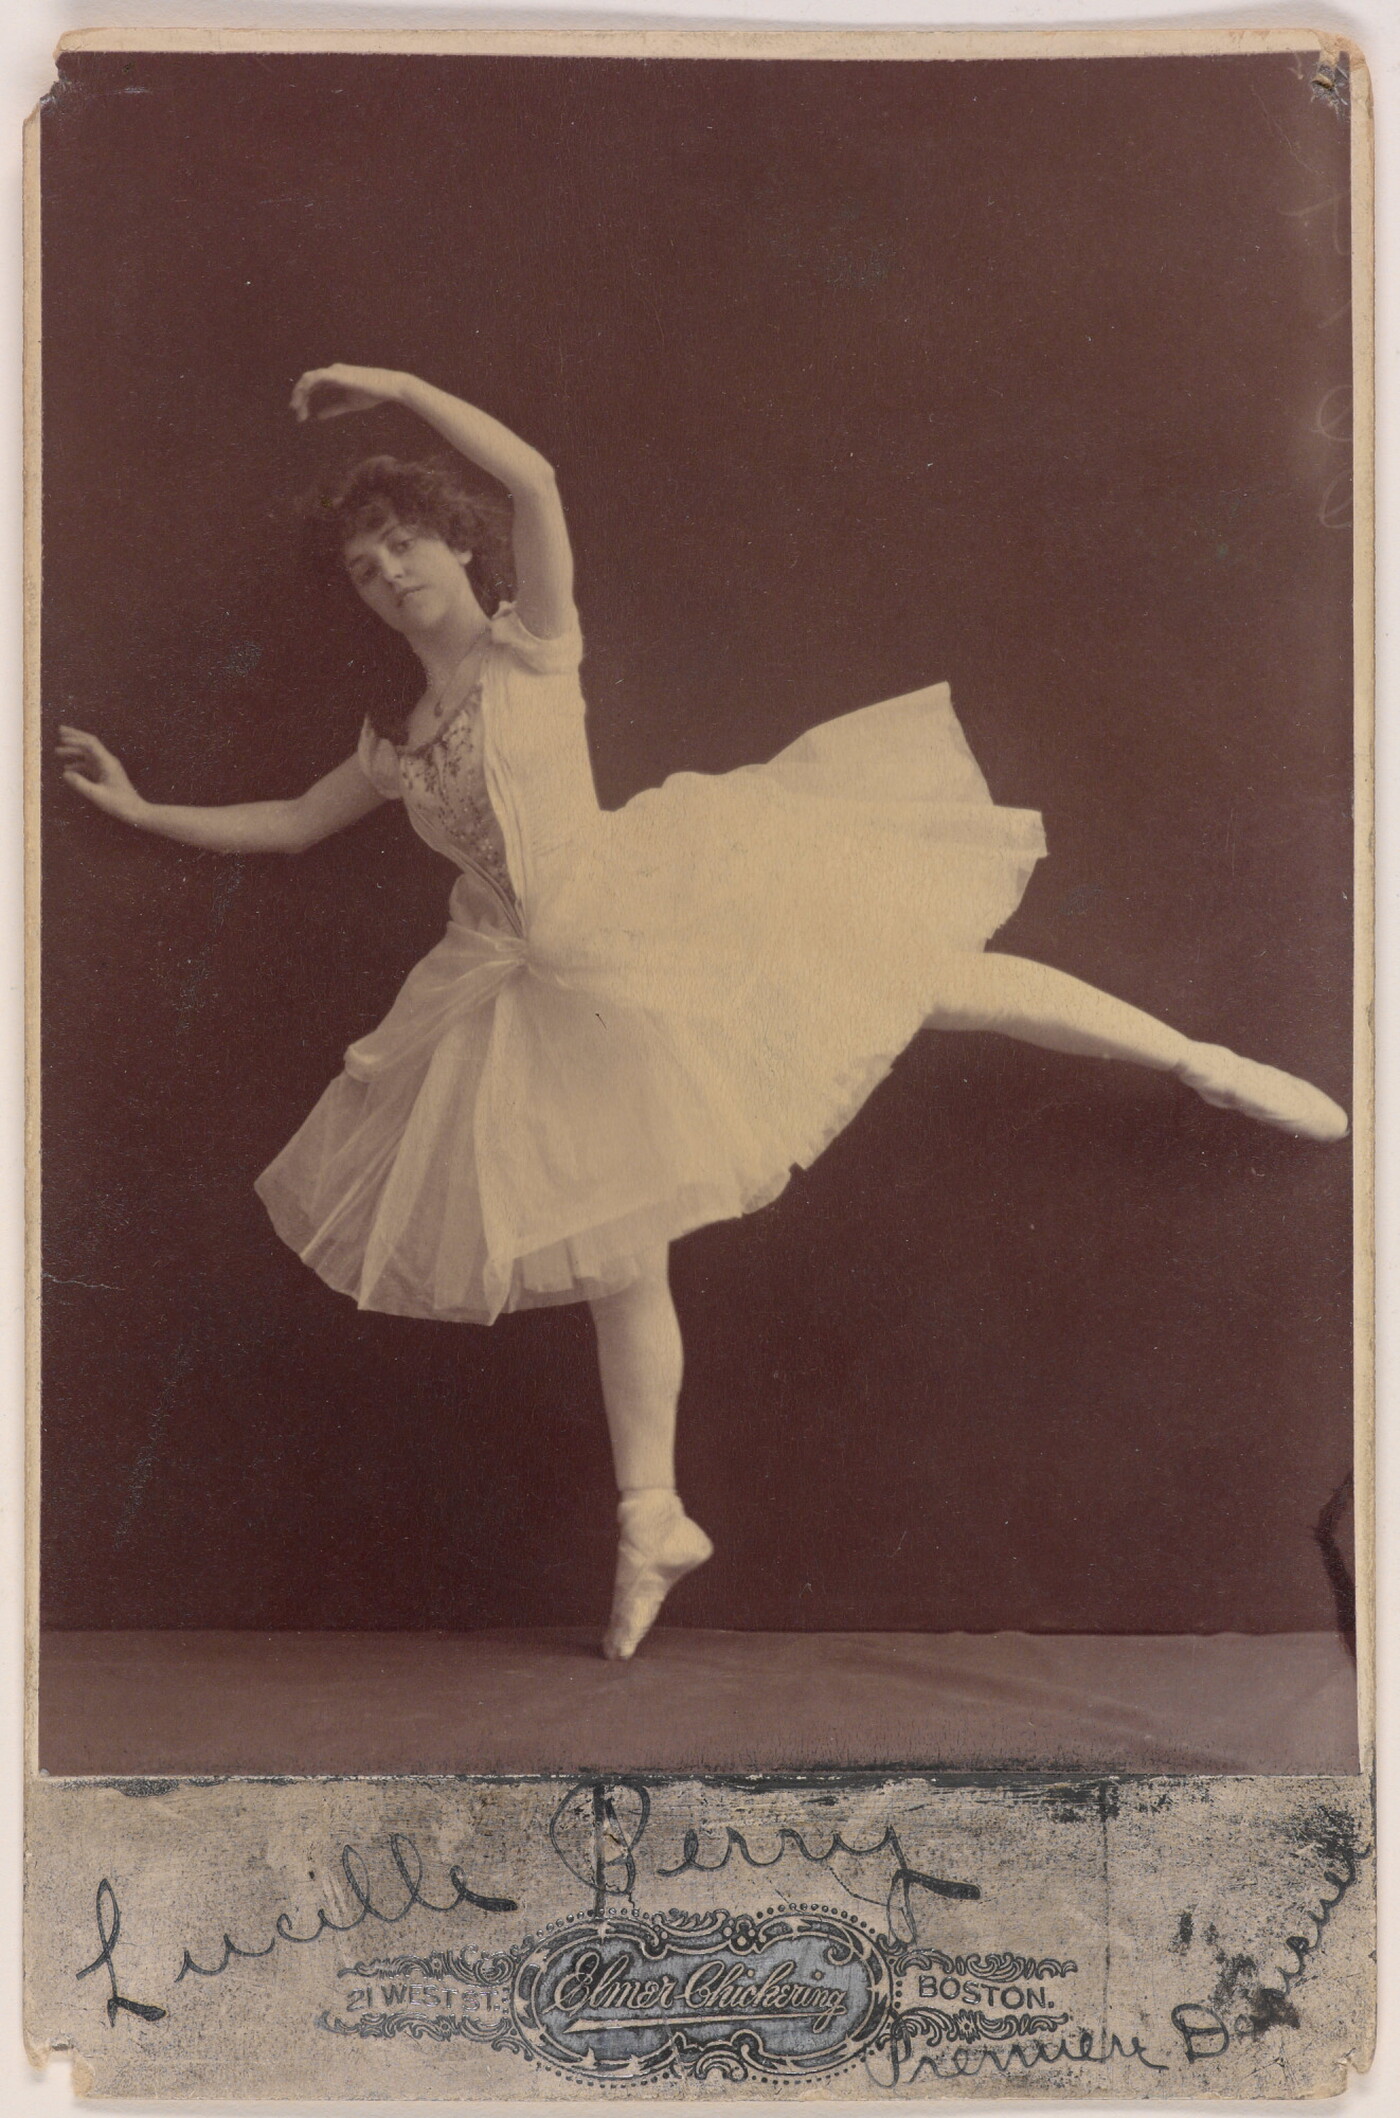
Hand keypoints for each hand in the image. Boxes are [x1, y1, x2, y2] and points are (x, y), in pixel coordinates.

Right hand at [56, 727, 146, 823]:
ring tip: (57, 752)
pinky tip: (67, 768)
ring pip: (88, 754)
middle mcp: (107, 761)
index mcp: (107, 762)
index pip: (90, 744)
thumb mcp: (97, 795)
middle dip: (74, 736)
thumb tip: (64, 773)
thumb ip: (80, 784)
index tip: (61, 739)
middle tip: (59, 731)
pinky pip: (89, 765)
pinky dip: (78, 764)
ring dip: (74, 751)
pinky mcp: (104, 774)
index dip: (76, 739)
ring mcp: (106, 767)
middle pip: (89, 743)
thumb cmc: (118, 803)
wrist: (134, 810)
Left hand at [290, 364, 407, 422]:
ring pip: (308, 379)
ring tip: (297, 409)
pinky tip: (302, 400)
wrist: (388, 387)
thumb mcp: (349, 404)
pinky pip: (314, 378)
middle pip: (308, 383)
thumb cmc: (372, 394)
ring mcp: (333, 371)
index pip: (314, 386)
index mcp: (334, 378)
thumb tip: (318, 416)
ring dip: (300, 394)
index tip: (300, 414)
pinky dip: (306, 388)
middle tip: (298, 416)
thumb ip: (334, 409)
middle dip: (300, 398)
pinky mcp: (336, 373)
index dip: (304, 399)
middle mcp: (331, 372)